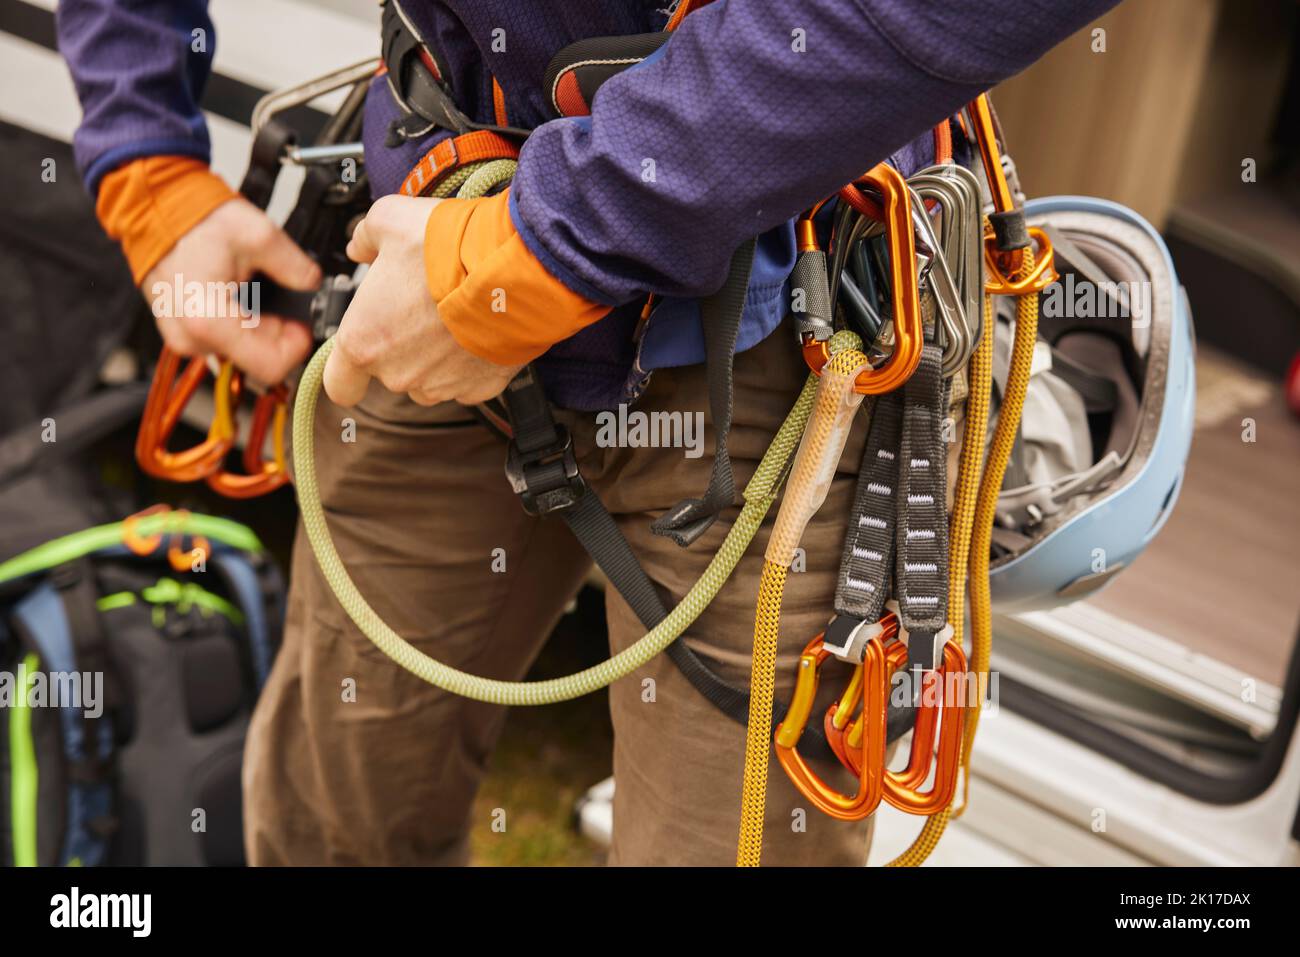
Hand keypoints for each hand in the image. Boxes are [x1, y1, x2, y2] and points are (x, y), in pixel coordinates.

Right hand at [143, 198, 320, 382]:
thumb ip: (295, 265)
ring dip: (260, 328)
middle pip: (257, 360)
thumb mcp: (258, 234)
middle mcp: (192, 339)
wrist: (157, 213)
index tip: (300, 323)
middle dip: (278, 333)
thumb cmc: (198, 223)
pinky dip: (241, 324)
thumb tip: (313, 285)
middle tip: (282, 299)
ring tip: (258, 293)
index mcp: (208, 321)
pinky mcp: (185, 334)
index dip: (295, 348)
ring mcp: (185, 340)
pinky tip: (241, 297)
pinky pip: (225, 342)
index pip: (270, 368)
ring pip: (243, 352)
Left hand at [322, 195, 522, 407]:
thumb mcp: (390, 221)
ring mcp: (441, 386)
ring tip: (454, 316)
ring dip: (435, 356)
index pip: (339, 385)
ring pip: (428, 379)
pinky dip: (470, 361)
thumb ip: (365, 238)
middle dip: (401, 346)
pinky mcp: (479, 389)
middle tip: (420, 308)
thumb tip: (361, 246)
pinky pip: (466, 381)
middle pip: (390, 372)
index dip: (346, 374)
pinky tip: (478, 329)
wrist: (512, 270)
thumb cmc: (448, 250)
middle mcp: (399, 373)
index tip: (360, 357)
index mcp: (364, 341)